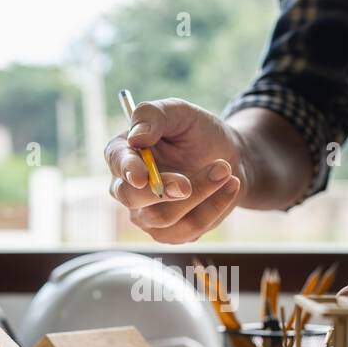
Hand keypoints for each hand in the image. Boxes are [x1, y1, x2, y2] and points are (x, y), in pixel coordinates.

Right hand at [104, 98, 244, 242]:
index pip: (116, 162)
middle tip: (187, 183)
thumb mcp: (180, 112)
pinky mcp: (172, 233)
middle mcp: (129, 188)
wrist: (231, 158)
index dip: (127, 170)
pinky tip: (230, 185)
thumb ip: (154, 115)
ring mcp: (147, 215)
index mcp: (124, 153)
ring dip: (200, 193)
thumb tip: (136, 137)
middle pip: (132, 198)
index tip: (142, 175)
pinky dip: (215, 205)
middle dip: (162, 191)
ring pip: (164, 218)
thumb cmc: (198, 133)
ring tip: (225, 169)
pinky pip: (190, 229)